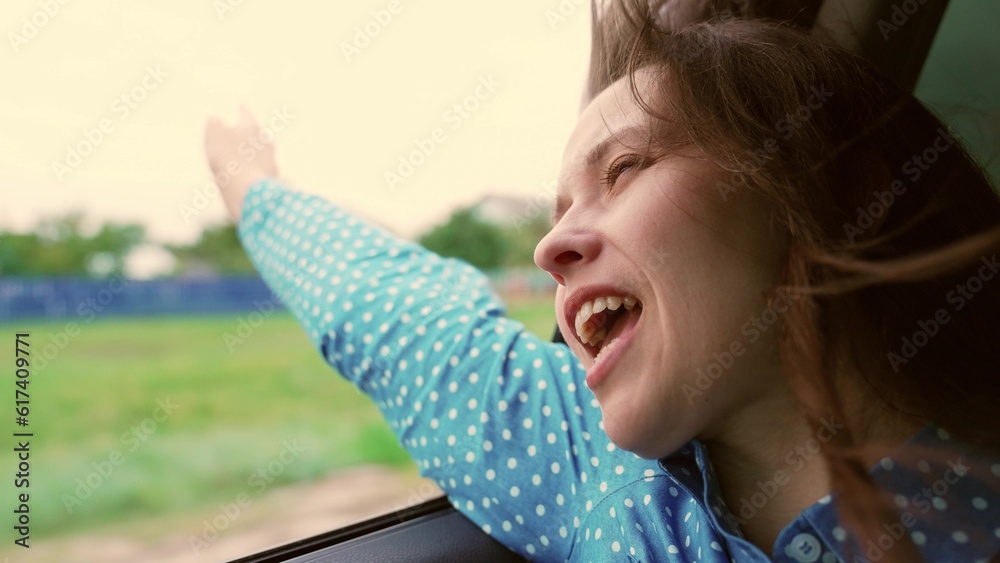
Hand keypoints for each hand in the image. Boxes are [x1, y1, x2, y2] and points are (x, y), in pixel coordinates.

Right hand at [204, 107, 277, 221]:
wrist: (246, 189)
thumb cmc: (227, 157)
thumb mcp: (214, 133)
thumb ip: (214, 123)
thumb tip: (216, 121)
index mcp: (252, 127)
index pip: (246, 115)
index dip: (241, 111)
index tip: (241, 107)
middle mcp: (266, 143)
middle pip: (256, 135)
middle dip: (247, 136)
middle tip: (238, 138)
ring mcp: (271, 161)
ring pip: (261, 154)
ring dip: (251, 156)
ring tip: (239, 161)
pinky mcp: (272, 179)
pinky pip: (261, 171)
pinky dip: (253, 172)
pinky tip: (245, 178)